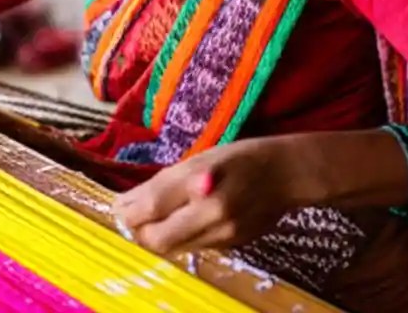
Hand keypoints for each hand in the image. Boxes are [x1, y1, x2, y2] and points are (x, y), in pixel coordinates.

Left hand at [110, 138, 305, 255]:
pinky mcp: (231, 246)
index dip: (127, 212)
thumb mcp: (200, 159)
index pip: (149, 208)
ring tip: (158, 218)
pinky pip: (193, 248)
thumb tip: (126, 205)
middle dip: (139, 231)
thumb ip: (163, 183)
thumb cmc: (239, 158)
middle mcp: (212, 213)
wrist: (287, 174)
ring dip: (158, 237)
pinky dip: (181, 238)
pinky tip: (186, 221)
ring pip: (173, 249)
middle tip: (135, 218)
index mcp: (200, 183)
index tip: (120, 207)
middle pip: (157, 239)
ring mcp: (224, 234)